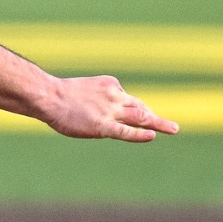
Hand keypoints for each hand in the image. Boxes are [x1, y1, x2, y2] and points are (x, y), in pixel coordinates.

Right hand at [42, 75, 179, 141]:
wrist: (49, 96)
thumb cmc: (58, 95)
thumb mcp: (83, 90)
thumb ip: (95, 98)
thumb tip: (95, 108)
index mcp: (109, 86)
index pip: (129, 100)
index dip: (140, 110)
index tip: (148, 117)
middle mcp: (114, 97)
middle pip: (140, 107)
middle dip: (156, 117)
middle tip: (172, 127)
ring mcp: (110, 111)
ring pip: (140, 117)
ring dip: (158, 123)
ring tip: (174, 129)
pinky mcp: (103, 125)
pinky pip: (126, 131)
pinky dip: (140, 134)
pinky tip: (152, 136)